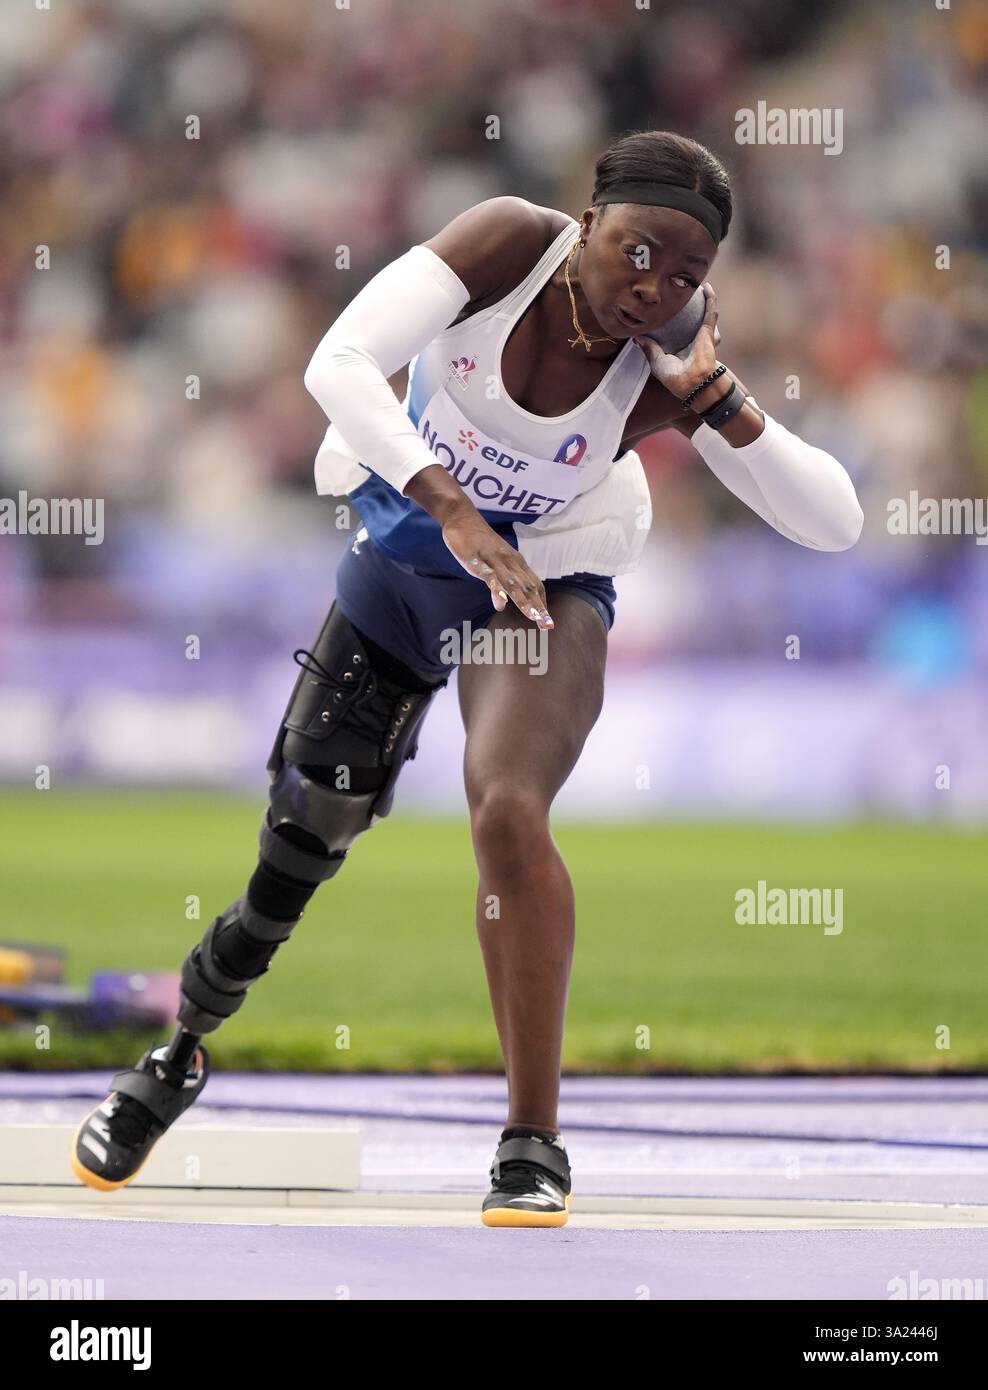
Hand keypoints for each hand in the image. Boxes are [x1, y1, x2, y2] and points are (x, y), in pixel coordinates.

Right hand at [442, 512, 553, 628]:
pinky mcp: (477, 561)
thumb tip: (504, 602)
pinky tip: (501, 602)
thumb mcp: (495, 562)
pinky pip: (489, 576)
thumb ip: (500, 581)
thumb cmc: (479, 542)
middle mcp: (510, 562)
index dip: (542, 604)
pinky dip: (496, 589)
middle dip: (538, 608)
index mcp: (516, 563)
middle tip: (548, 625)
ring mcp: (494, 561)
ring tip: (533, 618)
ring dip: (523, 601)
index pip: (534, 586)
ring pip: (512, 584)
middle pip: (527, 588)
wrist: (462, 518)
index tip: (547, 623)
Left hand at [634, 282, 721, 402]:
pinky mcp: (708, 330)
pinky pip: (710, 310)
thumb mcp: (657, 362)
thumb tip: (636, 336)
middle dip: (685, 307)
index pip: (673, 331)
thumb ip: (648, 348)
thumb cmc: (674, 377)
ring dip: (700, 299)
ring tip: (693, 285)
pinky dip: (710, 298)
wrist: (693, 383)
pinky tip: (706, 286)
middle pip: (689, 319)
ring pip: (702, 312)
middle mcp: (691, 339)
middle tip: (676, 293)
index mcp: (679, 348)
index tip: (658, 310)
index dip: (668, 321)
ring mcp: (701, 334)